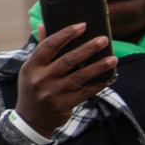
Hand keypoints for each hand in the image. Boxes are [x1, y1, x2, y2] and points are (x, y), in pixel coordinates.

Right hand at [17, 20, 114, 136]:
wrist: (30, 119)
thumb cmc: (32, 88)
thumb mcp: (31, 69)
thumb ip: (40, 48)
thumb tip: (42, 25)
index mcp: (32, 66)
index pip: (50, 45)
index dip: (66, 34)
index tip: (82, 25)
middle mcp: (41, 79)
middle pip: (68, 60)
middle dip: (88, 48)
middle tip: (104, 39)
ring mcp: (52, 93)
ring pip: (80, 76)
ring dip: (98, 67)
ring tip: (113, 58)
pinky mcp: (63, 105)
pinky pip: (85, 92)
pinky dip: (97, 85)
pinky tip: (109, 78)